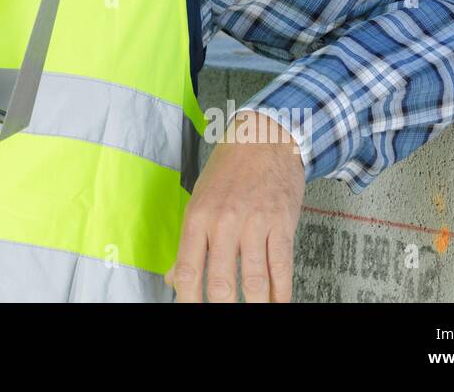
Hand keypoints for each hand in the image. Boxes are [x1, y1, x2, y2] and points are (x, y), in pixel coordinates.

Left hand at [166, 110, 304, 301]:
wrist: (263, 138)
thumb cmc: (229, 170)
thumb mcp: (199, 200)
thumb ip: (188, 243)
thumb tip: (172, 278)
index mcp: (197, 217)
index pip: (187, 269)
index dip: (187, 299)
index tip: (189, 311)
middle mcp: (223, 222)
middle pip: (220, 281)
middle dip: (221, 307)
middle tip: (222, 314)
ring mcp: (254, 224)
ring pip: (253, 280)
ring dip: (254, 305)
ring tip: (252, 311)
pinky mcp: (280, 225)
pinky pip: (281, 268)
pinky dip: (281, 292)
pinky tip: (277, 302)